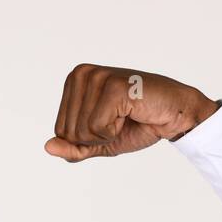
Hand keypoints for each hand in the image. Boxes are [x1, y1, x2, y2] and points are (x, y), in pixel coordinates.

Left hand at [44, 63, 217, 162]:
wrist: (173, 116)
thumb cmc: (137, 123)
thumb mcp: (98, 142)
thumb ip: (73, 147)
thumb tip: (47, 147)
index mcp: (74, 81)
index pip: (60, 131)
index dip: (85, 140)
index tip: (108, 123)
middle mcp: (81, 74)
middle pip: (68, 132)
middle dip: (95, 138)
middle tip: (119, 121)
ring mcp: (96, 78)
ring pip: (81, 132)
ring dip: (106, 134)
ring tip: (126, 116)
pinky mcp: (113, 86)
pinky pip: (97, 128)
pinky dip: (115, 131)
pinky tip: (131, 114)